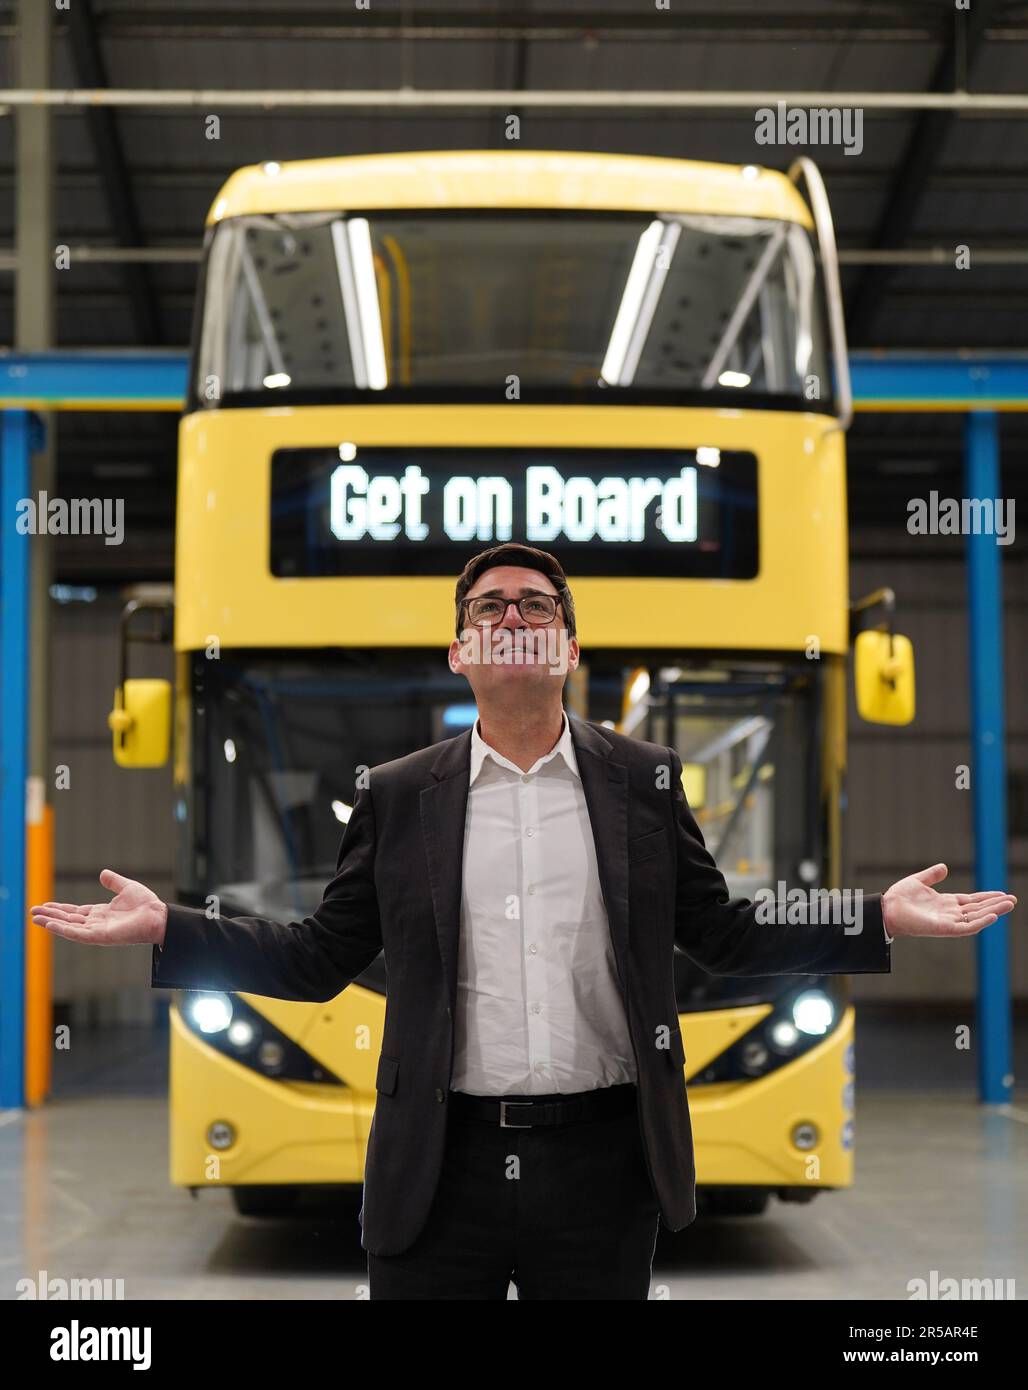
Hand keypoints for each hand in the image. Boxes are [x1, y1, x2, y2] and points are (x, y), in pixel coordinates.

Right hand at [30, 870, 168, 947]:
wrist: (158, 916)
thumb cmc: (146, 905)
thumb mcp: (127, 888)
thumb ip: (113, 882)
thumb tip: (102, 873)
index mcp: (101, 913)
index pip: (75, 912)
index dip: (59, 909)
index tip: (44, 905)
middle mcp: (96, 923)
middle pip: (68, 919)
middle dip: (50, 916)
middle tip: (32, 912)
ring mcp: (97, 931)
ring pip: (69, 927)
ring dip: (51, 923)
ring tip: (35, 919)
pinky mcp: (101, 937)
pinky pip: (78, 934)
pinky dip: (64, 930)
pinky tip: (51, 925)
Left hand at [882, 864, 1015, 938]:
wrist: (886, 909)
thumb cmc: (899, 898)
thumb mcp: (918, 881)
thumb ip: (932, 875)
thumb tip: (945, 867)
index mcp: (946, 903)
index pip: (972, 901)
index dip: (987, 897)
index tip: (1003, 894)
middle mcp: (950, 913)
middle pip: (978, 909)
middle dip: (996, 905)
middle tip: (1013, 900)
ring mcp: (949, 922)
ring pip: (976, 918)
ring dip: (993, 912)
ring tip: (1009, 904)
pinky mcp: (944, 929)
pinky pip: (966, 928)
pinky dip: (980, 923)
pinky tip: (992, 917)